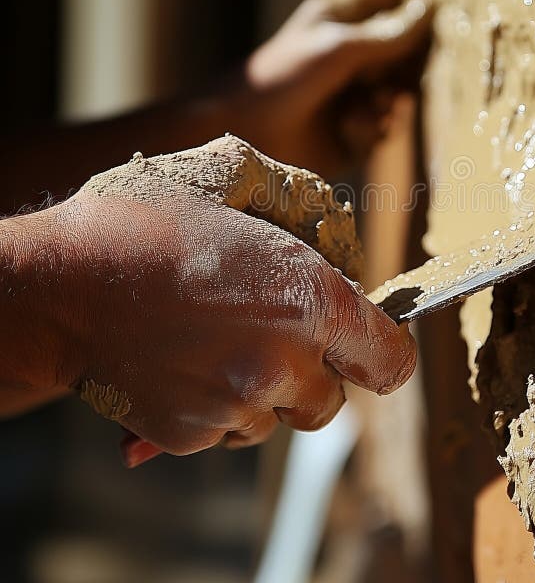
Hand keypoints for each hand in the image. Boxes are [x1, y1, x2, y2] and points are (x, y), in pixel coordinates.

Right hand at [0, 190, 415, 458]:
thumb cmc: (146, 222)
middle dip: (309, 375)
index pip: (389, 359)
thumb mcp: (232, 185)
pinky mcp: (189, 434)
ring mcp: (235, 404)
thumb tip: (327, 239)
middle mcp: (283, 361)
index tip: (366, 348)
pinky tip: (181, 363)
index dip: (383, 354)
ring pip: (274, 421)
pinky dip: (211, 409)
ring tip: (215, 342)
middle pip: (330, 402)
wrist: (59, 281)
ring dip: (258, 393)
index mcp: (309, 298)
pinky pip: (223, 435)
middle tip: (273, 336)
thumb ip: (296, 215)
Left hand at [227, 0, 430, 174]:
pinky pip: (384, 128)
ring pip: (401, 93)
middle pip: (407, 49)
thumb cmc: (283, 77)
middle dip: (412, 64)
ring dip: (392, 100)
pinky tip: (352, 126)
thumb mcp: (338, 46)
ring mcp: (354, 93)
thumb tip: (431, 9)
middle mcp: (352, 54)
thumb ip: (387, 33)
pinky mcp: (354, 132)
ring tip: (375, 103)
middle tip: (403, 70)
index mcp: (342, 18)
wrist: (246, 133)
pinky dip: (373, 128)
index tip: (438, 8)